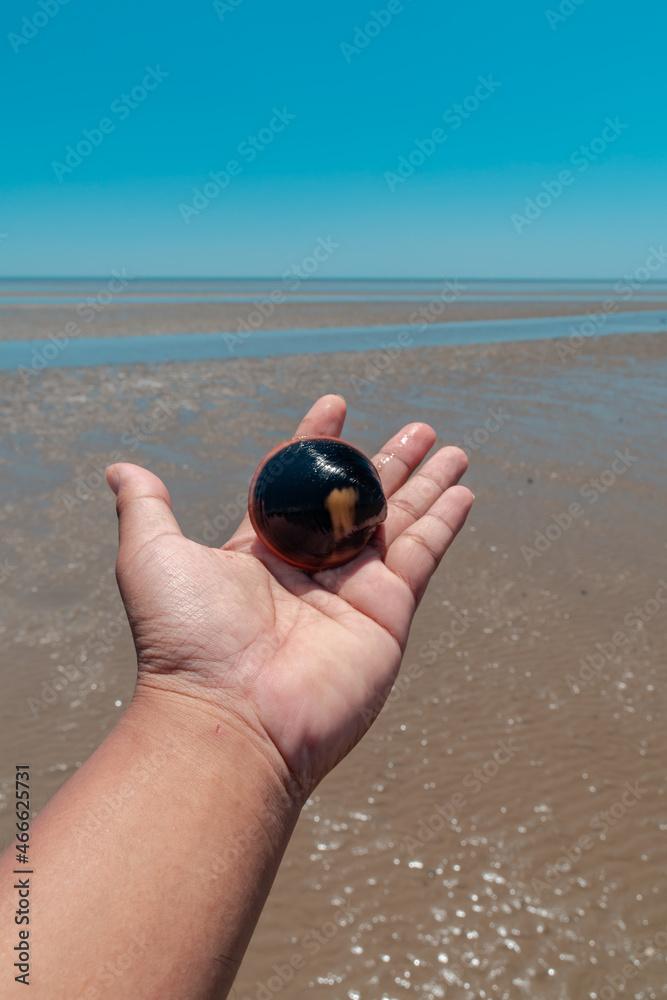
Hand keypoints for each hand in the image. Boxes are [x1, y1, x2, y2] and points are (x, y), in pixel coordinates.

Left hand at [106, 394, 472, 799]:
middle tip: (417, 428)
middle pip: (358, 498)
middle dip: (388, 461)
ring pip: (398, 520)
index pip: (296, 483)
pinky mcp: (387, 613)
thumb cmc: (183, 638)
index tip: (335, 405)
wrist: (229, 717)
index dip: (315, 441)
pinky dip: (445, 522)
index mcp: (260, 550)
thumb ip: (146, 506)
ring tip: (450, 447)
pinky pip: (421, 556)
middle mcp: (310, 567)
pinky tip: (463, 491)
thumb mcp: (151, 556)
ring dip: (426, 483)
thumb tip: (119, 467)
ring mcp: (352, 590)